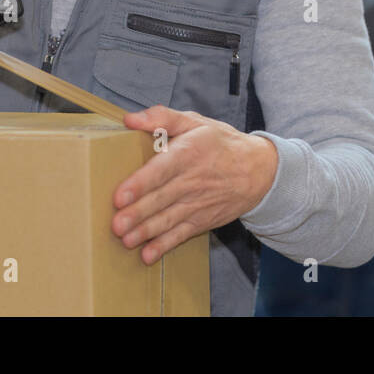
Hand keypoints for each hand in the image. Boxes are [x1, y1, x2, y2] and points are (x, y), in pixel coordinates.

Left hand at [113, 106, 277, 264]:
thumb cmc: (221, 143)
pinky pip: (181, 235)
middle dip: (137, 214)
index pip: (161, 170)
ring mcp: (197, 204)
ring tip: (125, 240)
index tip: (120, 196)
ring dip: (146, 232)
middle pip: (160, 199)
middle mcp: (191, 181)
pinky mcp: (201, 221)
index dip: (140, 184)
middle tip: (115, 225)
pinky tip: (148, 255)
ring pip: (168, 220)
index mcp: (188, 153)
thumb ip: (161, 118)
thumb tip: (130, 118)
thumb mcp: (195, 122)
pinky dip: (164, 246)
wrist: (258, 171)